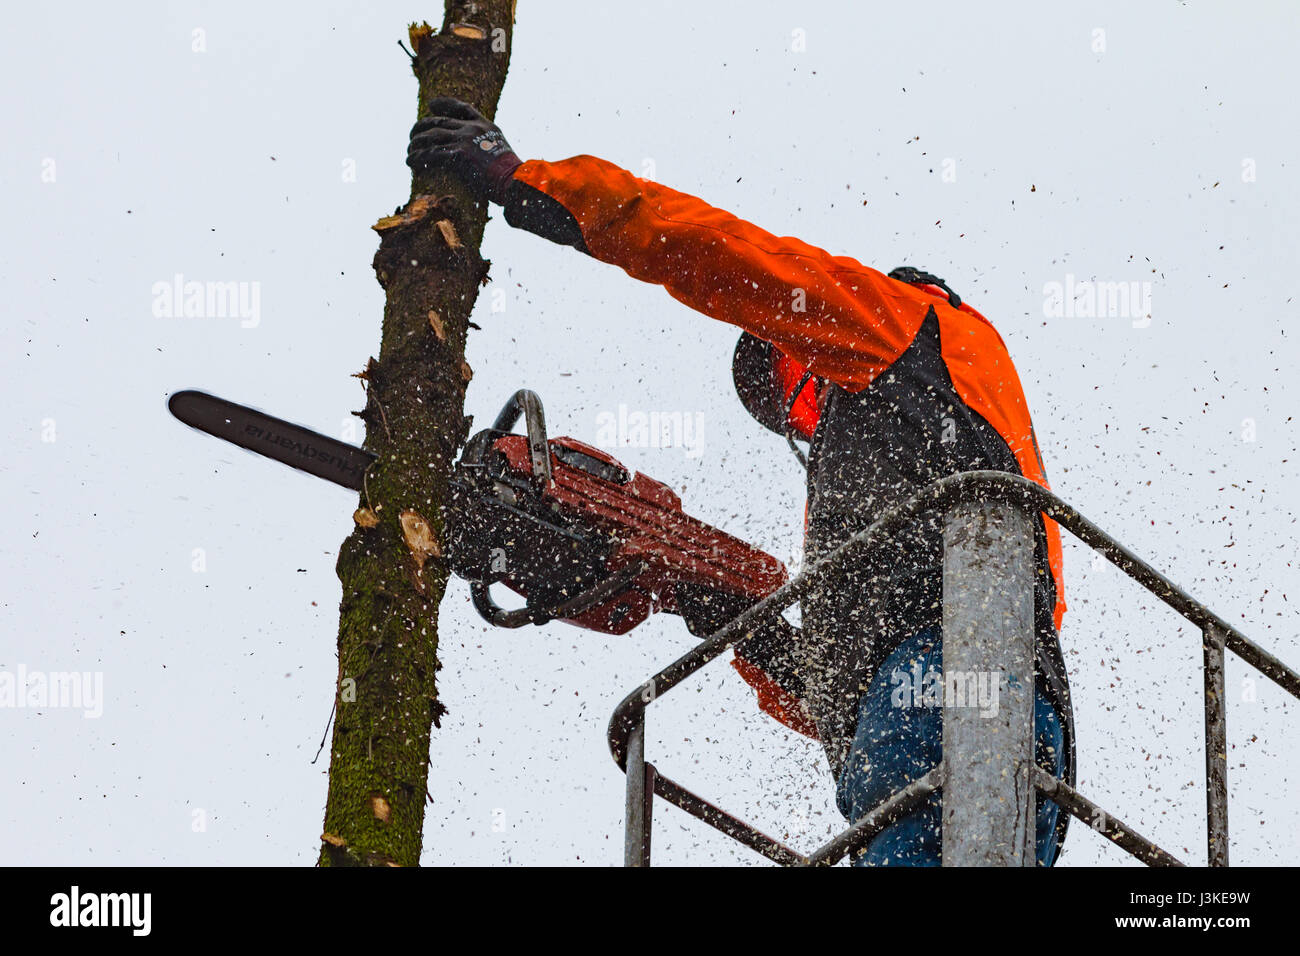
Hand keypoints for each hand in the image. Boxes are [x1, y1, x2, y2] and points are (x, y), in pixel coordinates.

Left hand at [406, 97, 521, 202]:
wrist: (514, 181)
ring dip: (416, 143)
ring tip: (409, 151)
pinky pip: (431, 153)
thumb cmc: (511, 175)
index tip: (431, 104)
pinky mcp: (458, 155)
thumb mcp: (503, 153)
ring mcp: (464, 140)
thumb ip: (490, 148)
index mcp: (484, 125)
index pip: (461, 108)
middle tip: (412, 135)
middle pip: (438, 121)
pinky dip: (418, 157)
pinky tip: (411, 162)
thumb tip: (483, 158)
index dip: (444, 104)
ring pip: (431, 136)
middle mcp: (471, 129)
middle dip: (421, 127)